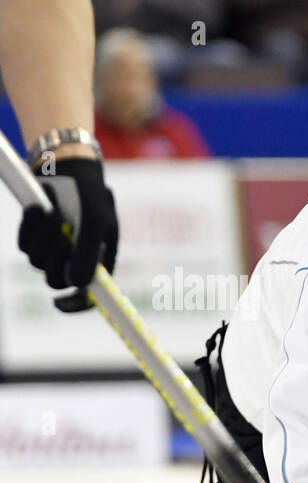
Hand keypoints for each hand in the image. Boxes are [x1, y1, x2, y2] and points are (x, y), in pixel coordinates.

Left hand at [17, 156, 118, 311]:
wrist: (67, 167)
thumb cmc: (90, 194)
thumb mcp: (96, 221)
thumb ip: (88, 253)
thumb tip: (79, 283)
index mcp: (98, 262)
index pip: (89, 295)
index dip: (75, 304)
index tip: (59, 303)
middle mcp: (75, 260)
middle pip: (57, 281)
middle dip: (56, 260)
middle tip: (64, 236)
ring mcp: (53, 249)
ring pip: (37, 262)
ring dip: (44, 237)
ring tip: (55, 212)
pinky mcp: (34, 237)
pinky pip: (24, 244)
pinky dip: (30, 226)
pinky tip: (40, 207)